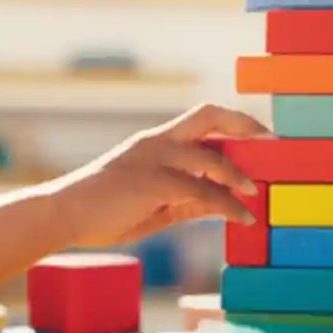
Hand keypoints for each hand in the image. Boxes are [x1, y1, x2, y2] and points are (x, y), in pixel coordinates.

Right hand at [48, 104, 268, 246]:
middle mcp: (158, 141)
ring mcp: (155, 159)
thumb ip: (186, 201)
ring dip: (238, 176)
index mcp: (156, 142)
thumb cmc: (103, 212)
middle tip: (271, 140)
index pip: (202, 119)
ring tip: (255, 193)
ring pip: (210, 157)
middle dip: (244, 123)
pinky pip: (202, 191)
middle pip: (209, 114)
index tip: (259, 134)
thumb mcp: (152, 206)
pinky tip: (241, 217)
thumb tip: (219, 205)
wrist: (61, 216)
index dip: (234, 122)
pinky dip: (227, 204)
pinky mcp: (153, 182)